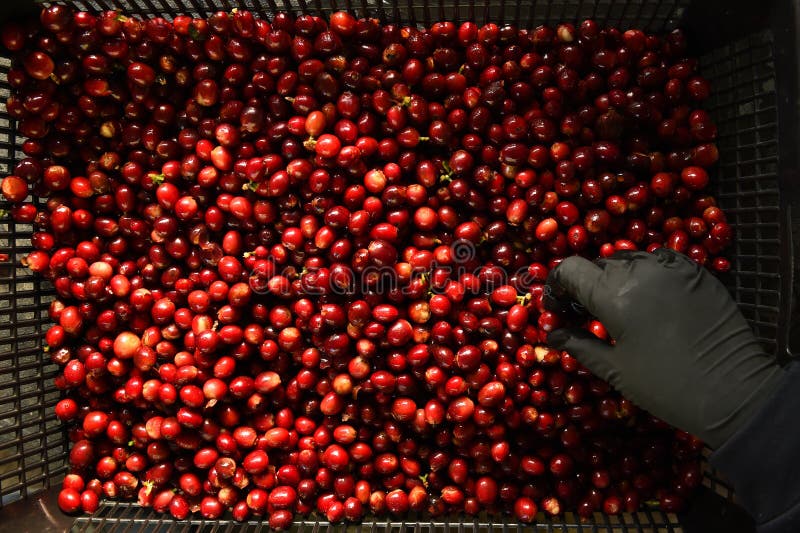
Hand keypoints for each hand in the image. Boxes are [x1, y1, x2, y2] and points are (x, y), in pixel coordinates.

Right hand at [545, 248, 784, 447]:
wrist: (733, 391)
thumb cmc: (666, 385)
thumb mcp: (615, 369)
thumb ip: (579, 344)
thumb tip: (552, 334)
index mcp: (613, 295)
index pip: (570, 269)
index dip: (557, 286)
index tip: (558, 308)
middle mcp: (640, 271)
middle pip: (599, 264)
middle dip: (586, 285)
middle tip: (586, 314)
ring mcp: (671, 267)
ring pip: (629, 259)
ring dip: (617, 278)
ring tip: (620, 307)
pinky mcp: (696, 271)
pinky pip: (660, 262)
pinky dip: (647, 275)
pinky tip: (651, 300)